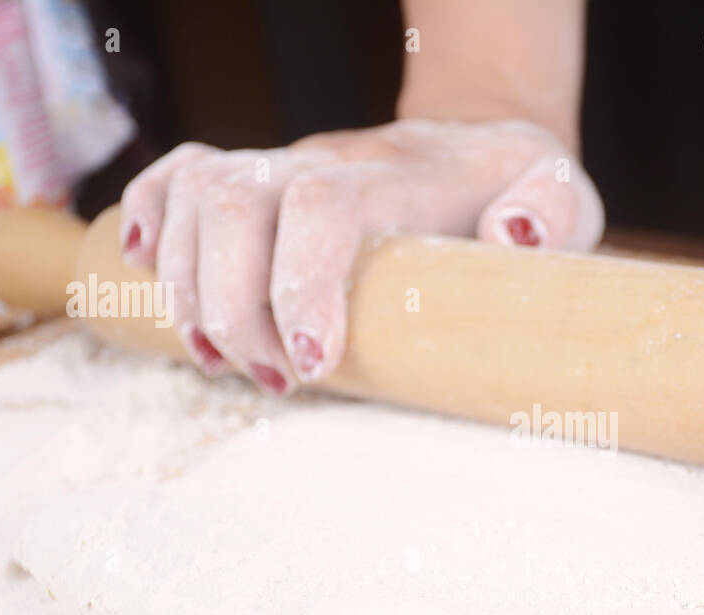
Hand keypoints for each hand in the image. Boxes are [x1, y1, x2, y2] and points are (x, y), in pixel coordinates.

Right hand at [119, 119, 603, 392]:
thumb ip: (551, 212)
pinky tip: (142, 274)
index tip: (311, 365)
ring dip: (184, 288)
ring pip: (192, 195)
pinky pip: (173, 175)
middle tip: (274, 382)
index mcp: (397, 177)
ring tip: (223, 362)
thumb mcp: (561, 200)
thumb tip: (511, 233)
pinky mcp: (252, 177)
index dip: (300, 284)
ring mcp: (280, 165)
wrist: (473, 144)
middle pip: (234, 203)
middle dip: (232, 307)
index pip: (324, 209)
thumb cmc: (514, 190)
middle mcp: (324, 160)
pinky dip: (143, 220)